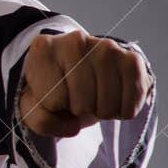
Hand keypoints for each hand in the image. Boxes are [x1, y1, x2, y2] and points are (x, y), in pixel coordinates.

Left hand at [18, 29, 150, 138]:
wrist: (80, 71)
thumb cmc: (53, 89)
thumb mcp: (34, 106)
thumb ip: (41, 121)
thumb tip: (74, 127)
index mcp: (43, 49)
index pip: (52, 100)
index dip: (54, 107)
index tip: (54, 93)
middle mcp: (75, 40)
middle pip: (82, 103)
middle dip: (78, 109)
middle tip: (77, 96)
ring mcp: (106, 46)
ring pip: (107, 106)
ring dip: (100, 111)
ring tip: (93, 95)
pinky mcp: (132, 58)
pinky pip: (131, 104)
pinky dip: (122, 111)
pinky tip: (113, 95)